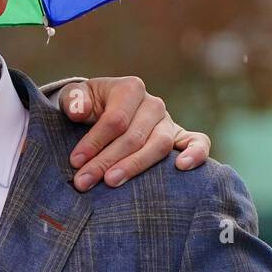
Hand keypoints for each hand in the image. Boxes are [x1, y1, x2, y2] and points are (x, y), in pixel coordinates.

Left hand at [60, 77, 210, 191]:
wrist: (105, 108)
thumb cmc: (88, 104)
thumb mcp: (74, 96)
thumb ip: (73, 100)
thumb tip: (79, 111)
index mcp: (129, 88)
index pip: (115, 120)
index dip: (94, 142)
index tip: (75, 162)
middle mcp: (153, 104)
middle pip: (133, 136)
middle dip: (106, 161)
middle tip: (85, 181)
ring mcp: (169, 121)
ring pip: (158, 145)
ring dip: (135, 166)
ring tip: (112, 182)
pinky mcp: (181, 137)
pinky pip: (198, 142)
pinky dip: (195, 153)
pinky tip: (182, 167)